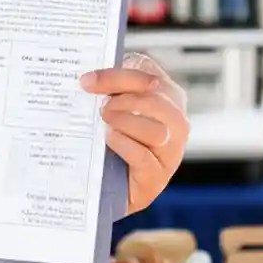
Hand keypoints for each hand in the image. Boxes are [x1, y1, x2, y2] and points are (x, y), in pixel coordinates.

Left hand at [80, 52, 189, 213]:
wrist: (105, 189)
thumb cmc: (109, 142)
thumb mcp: (112, 110)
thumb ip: (109, 90)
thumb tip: (87, 77)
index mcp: (165, 97)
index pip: (148, 74)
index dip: (117, 75)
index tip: (87, 81)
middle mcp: (175, 123)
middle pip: (157, 99)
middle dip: (124, 98)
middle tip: (100, 107)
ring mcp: (170, 152)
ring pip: (158, 130)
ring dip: (126, 122)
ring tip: (104, 123)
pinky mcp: (156, 178)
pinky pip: (145, 158)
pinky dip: (125, 145)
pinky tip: (109, 139)